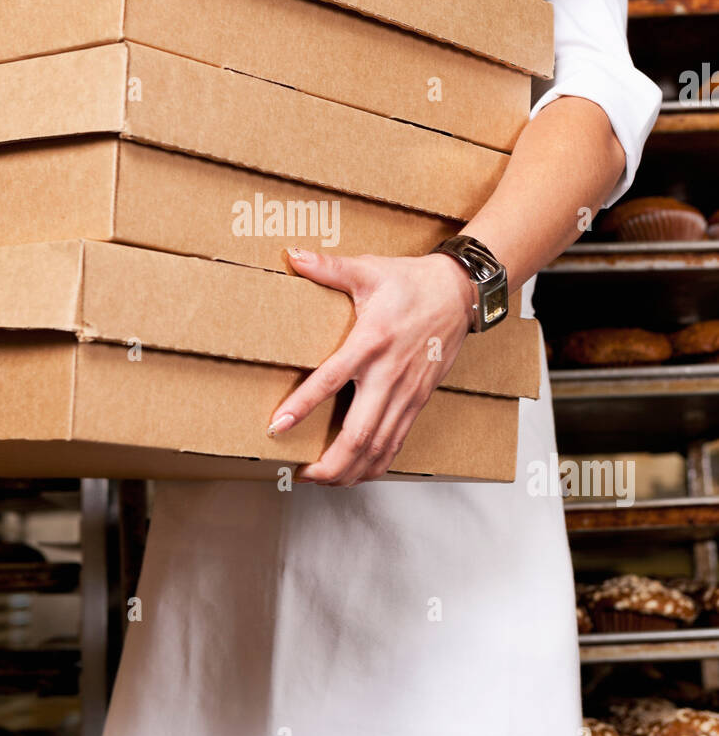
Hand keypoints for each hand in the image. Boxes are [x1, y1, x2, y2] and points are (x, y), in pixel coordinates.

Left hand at [268, 247, 474, 485]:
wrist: (459, 293)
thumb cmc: (411, 281)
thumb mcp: (368, 269)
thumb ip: (329, 268)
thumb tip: (293, 256)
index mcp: (370, 343)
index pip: (330, 381)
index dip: (302, 407)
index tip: (277, 427)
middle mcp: (388, 376)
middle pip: (358, 435)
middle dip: (328, 463)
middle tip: (301, 473)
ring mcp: (406, 393)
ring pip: (378, 447)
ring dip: (350, 471)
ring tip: (323, 479)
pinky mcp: (418, 401)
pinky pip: (396, 442)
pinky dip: (376, 464)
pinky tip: (358, 472)